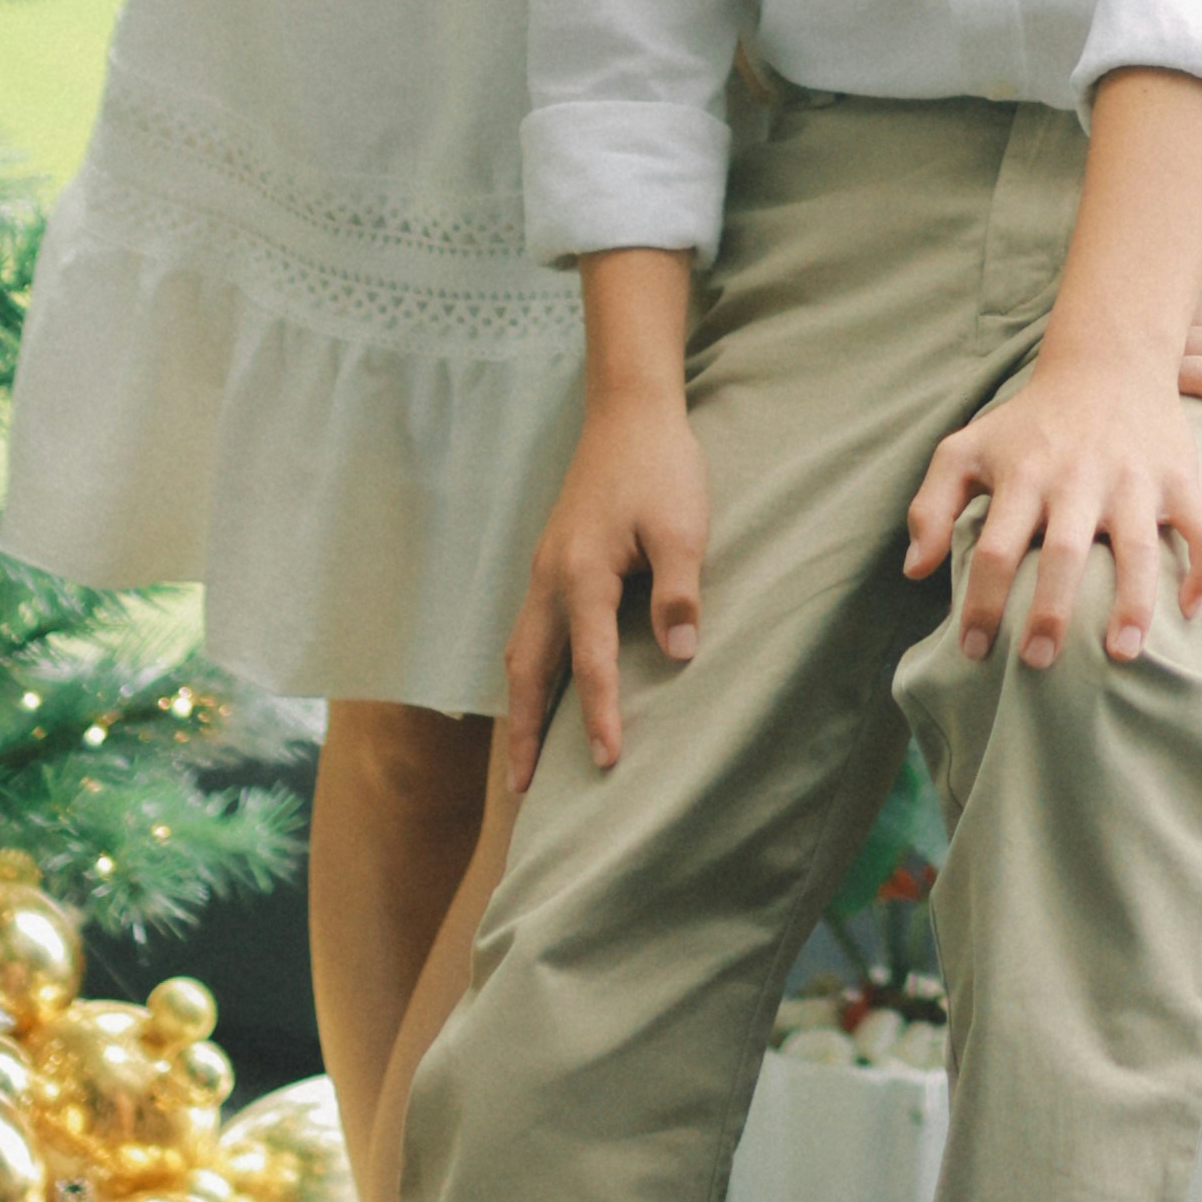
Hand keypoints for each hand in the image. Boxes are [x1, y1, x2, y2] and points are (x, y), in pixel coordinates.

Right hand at [505, 392, 708, 792]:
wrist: (630, 410)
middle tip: (521, 791)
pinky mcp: (551, 560)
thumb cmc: (661, 467)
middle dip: (524, 732)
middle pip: (526, 670)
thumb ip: (680, 593)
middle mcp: (550, 578)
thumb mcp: (684, 527)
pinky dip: (526, 670)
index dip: (601, 716)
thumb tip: (678, 657)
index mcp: (583, 574)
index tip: (608, 763)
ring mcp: (544, 568)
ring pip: (519, 651)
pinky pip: (528, 629)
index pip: (589, 663)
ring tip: (522, 756)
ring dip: (518, 704)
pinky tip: (537, 687)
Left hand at [902, 330, 1201, 671]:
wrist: (1108, 363)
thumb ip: (931, 505)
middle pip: (1063, 553)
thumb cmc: (1029, 422)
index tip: (973, 652)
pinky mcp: (1179, 478)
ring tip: (1122, 656)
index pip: (995, 549)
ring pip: (1138, 548)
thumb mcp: (966, 449)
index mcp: (1024, 476)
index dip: (981, 605)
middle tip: (1038, 662)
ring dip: (1133, 604)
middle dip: (1050, 612)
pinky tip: (1192, 611)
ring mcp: (1134, 480)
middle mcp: (1078, 479)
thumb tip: (917, 571)